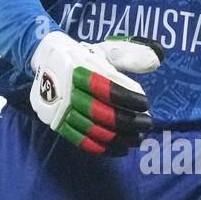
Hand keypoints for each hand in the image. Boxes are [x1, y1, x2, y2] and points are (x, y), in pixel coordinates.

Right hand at [29, 31, 162, 154]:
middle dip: (129, 122)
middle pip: (101, 113)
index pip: (105, 88)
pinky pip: (82, 141)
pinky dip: (103, 148)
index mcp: (77, 68)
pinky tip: (121, 149)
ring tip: (138, 138)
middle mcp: (65, 90)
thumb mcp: (104, 50)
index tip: (146, 104)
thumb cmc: (82, 56)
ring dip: (119, 138)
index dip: (128, 98)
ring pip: (93, 130)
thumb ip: (130, 55)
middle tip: (148, 125)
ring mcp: (59, 110)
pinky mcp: (56, 124)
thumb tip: (156, 60)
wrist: (44, 59)